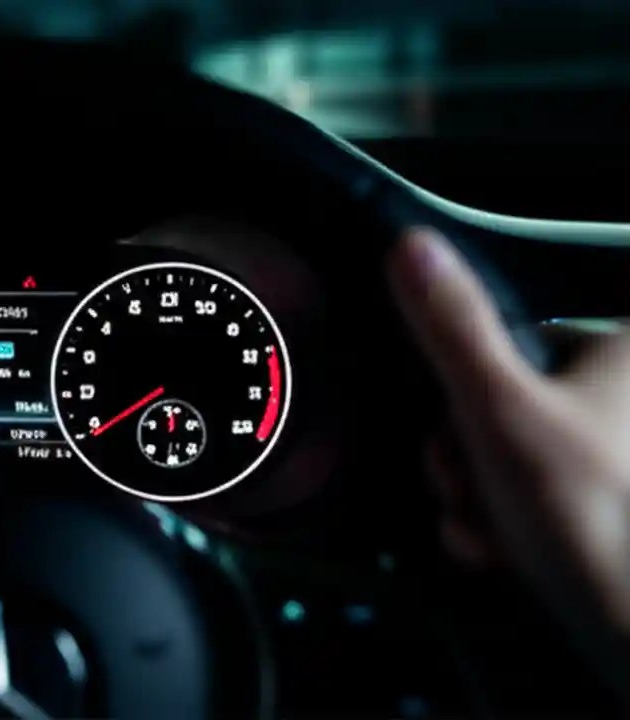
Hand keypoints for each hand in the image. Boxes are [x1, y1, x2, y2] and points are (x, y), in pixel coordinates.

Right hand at [388, 229, 629, 686]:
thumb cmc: (591, 519)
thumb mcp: (498, 409)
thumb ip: (451, 328)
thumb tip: (413, 248)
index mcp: (623, 352)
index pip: (521, 339)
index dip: (475, 386)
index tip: (465, 425)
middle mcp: (624, 398)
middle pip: (508, 402)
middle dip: (469, 455)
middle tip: (476, 486)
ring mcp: (614, 455)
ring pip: (514, 455)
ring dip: (480, 496)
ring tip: (497, 529)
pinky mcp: (604, 506)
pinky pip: (538, 498)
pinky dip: (509, 526)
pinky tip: (508, 552)